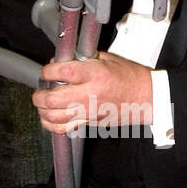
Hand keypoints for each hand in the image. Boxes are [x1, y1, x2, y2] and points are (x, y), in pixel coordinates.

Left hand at [32, 52, 153, 135]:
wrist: (145, 97)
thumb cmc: (129, 77)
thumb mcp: (107, 58)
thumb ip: (82, 59)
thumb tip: (60, 62)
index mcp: (94, 74)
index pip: (62, 73)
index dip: (48, 71)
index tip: (47, 71)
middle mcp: (89, 94)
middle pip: (53, 98)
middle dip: (40, 94)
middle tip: (40, 90)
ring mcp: (88, 111)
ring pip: (54, 116)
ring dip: (42, 109)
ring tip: (42, 102)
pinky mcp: (89, 122)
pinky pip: (63, 129)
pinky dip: (51, 125)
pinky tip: (48, 118)